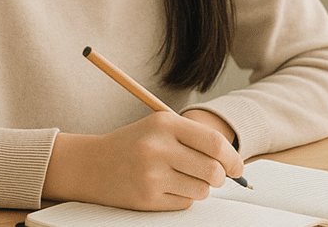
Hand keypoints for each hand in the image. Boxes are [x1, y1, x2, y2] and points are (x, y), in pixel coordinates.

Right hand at [42, 111, 243, 210]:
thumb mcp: (161, 128)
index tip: (237, 167)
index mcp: (165, 124)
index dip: (233, 158)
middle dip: (220, 177)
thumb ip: (196, 139)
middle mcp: (157, 148)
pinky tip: (168, 188)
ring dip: (201, 188)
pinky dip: (184, 198)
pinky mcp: (146, 199)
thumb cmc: (135, 144)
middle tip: (215, 176)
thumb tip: (233, 163)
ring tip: (185, 179)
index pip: (215, 142)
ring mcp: (151, 175)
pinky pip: (185, 203)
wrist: (91, 165)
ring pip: (202, 190)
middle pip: (213, 170)